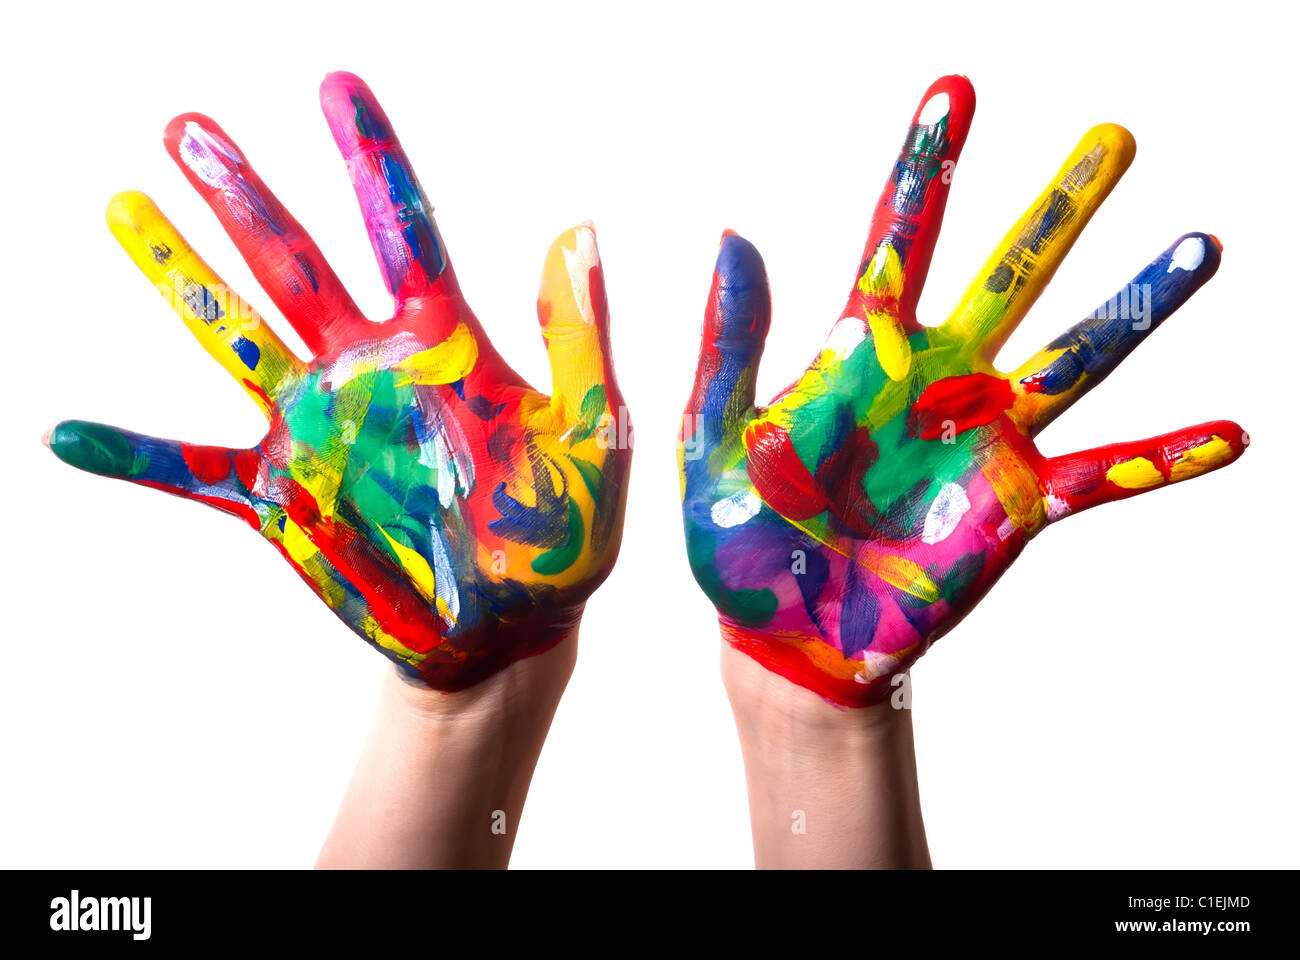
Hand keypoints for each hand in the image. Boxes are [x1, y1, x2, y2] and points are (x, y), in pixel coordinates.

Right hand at [48, 72, 630, 691]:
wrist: (513, 627)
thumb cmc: (564, 532)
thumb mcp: (589, 436)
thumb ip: (577, 338)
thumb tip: (577, 227)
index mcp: (442, 344)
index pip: (401, 228)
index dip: (369, 157)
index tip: (337, 85)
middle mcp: (366, 369)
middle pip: (294, 262)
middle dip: (242, 195)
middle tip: (185, 124)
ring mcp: (317, 428)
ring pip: (233, 335)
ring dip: (179, 278)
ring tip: (127, 208)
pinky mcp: (282, 496)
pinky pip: (193, 468)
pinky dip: (134, 453)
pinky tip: (66, 432)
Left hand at [680, 75, 1246, 706]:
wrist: (786, 637)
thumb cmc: (739, 539)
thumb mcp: (712, 439)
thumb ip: (730, 344)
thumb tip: (732, 236)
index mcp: (862, 354)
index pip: (901, 238)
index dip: (928, 167)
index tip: (955, 93)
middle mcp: (937, 380)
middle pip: (1011, 275)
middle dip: (1059, 209)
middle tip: (1114, 140)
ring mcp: (983, 439)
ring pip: (1075, 354)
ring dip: (1138, 304)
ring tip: (1203, 246)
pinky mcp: (1017, 507)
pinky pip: (1104, 475)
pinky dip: (1163, 459)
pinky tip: (1229, 435)